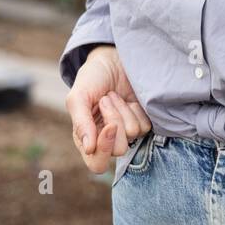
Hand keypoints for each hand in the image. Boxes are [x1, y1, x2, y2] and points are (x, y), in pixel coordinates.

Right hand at [66, 45, 151, 173]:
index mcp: (86, 140)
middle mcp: (106, 140)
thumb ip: (81, 123)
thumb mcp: (78, 97)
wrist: (112, 60)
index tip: (109, 126)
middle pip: (119, 149)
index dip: (104, 149)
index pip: (97, 164)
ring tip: (114, 95)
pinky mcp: (141, 121)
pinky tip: (128, 98)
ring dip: (124, 110)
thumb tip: (89, 148)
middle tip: (106, 99)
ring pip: (133, 134)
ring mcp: (126, 131)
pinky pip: (145, 125)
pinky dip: (136, 108)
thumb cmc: (92, 79)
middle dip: (115, 120)